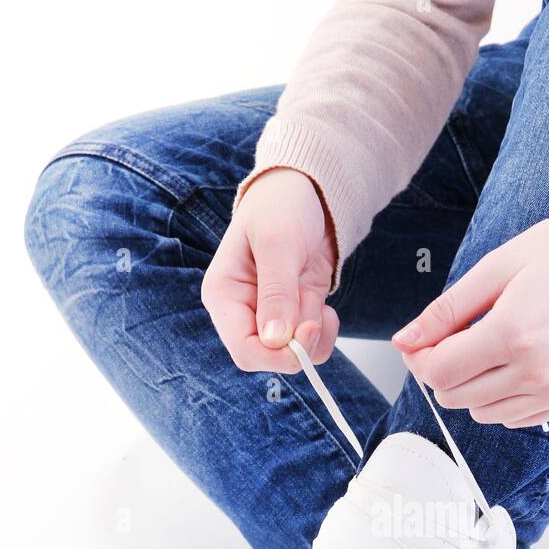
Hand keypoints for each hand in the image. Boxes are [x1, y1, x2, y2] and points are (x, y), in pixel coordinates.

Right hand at [201, 168, 338, 373]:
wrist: (307, 190)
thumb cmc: (281, 205)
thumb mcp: (278, 242)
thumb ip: (276, 292)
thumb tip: (274, 340)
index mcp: (224, 296)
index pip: (243, 350)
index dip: (275, 356)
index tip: (303, 336)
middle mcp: (242, 311)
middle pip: (269, 358)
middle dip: (299, 344)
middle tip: (318, 313)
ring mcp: (270, 316)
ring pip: (294, 354)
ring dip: (315, 334)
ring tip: (316, 296)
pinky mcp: (294, 315)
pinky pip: (310, 343)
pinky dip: (324, 331)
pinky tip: (324, 305)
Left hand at [393, 213, 548, 425]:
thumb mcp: (497, 267)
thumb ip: (446, 310)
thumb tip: (404, 339)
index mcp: (513, 332)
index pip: (439, 371)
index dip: (419, 358)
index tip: (421, 341)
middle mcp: (535, 370)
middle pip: (454, 396)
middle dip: (442, 370)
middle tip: (454, 338)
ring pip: (480, 412)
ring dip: (471, 386)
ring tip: (490, 347)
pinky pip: (512, 418)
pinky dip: (500, 398)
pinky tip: (512, 364)